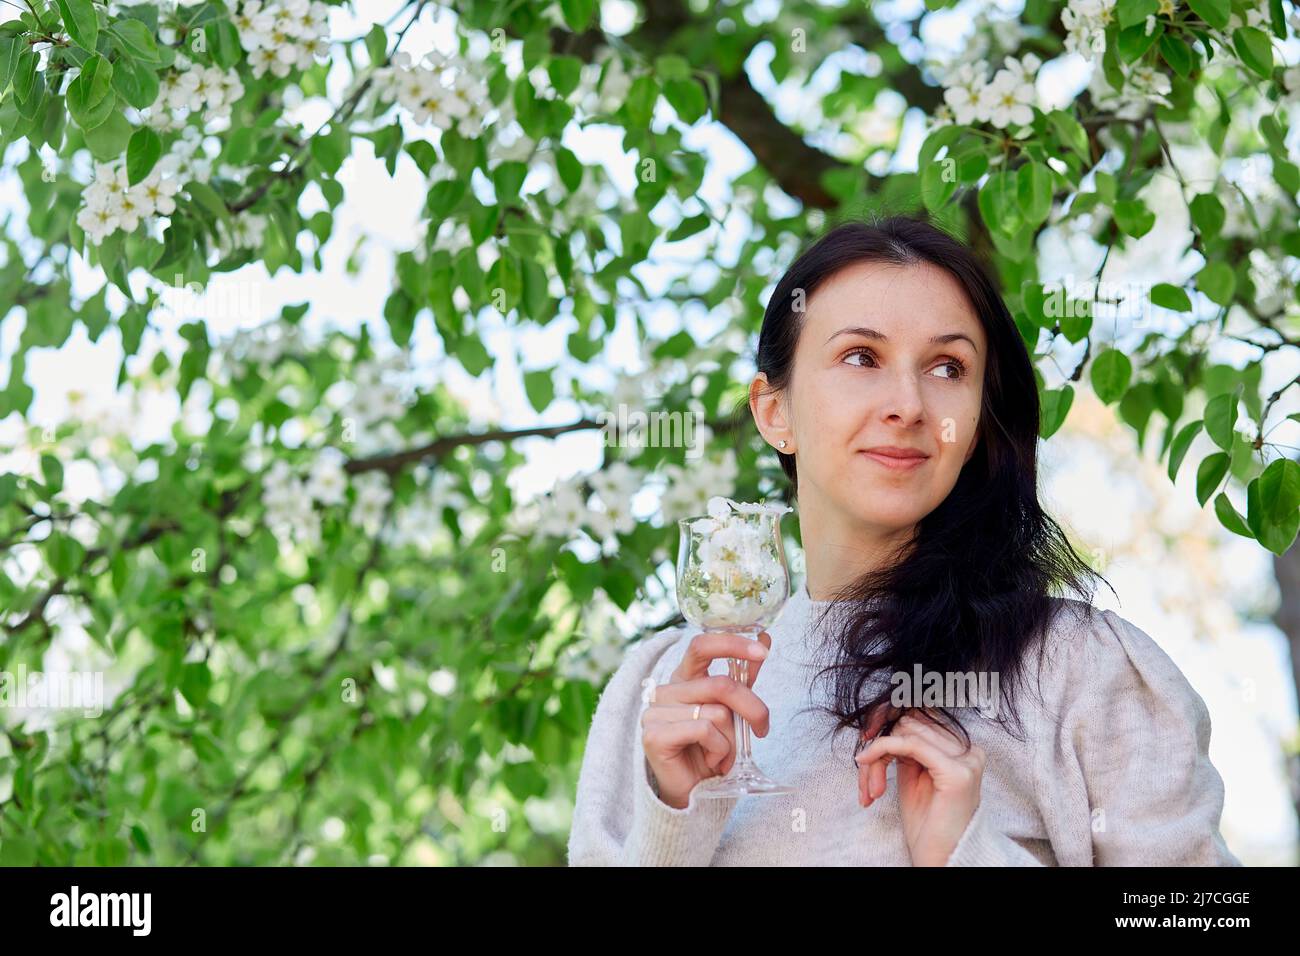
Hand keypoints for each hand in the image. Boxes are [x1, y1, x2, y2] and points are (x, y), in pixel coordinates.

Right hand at [641, 629, 772, 808]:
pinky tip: (712, 762)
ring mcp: (656, 711)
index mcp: (684, 678)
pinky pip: (704, 730)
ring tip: (723, 755)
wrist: (694, 793)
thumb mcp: (732, 711)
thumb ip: (743, 678)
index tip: (763, 651)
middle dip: (753, 708)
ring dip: (732, 740)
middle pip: (722, 684)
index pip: (702, 645)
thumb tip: (764, 639)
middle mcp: (666, 690)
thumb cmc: (712, 749)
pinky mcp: (654, 735)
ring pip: (717, 712)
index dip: (733, 644)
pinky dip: (720, 750)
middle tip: (763, 728)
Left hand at [855, 707, 984, 865]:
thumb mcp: (914, 774)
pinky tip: (865, 762)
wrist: (941, 857)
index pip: (921, 719)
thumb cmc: (927, 822)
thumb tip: (885, 718)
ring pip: (905, 730)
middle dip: (880, 746)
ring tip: (870, 788)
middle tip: (866, 781)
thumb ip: (907, 746)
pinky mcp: (956, 771)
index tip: (866, 749)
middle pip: (911, 722)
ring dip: (876, 755)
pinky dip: (881, 749)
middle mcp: (970, 750)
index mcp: (963, 749)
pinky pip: (908, 743)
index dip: (888, 728)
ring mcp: (967, 760)